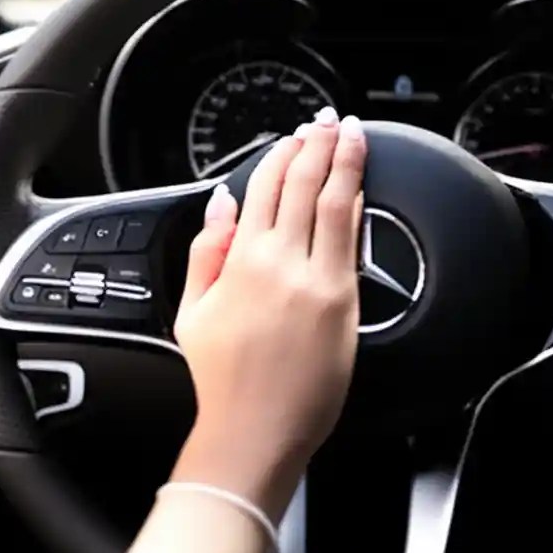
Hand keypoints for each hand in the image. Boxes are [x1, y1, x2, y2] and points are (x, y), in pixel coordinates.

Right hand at [169, 107, 365, 518]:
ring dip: (343, 162)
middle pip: (301, 186)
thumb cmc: (224, 380)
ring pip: (333, 203)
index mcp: (240, 262)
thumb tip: (222, 204)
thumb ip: (207, 250)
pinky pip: (352, 240)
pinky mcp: (345, 302)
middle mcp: (280, 263)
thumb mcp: (192, 311)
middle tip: (327, 121)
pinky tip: (360, 185)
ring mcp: (317, 280)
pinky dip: (356, 206)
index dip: (280, 156)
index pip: (263, 189)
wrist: (256, 430)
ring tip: (350, 134)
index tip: (292, 138)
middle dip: (316, 145)